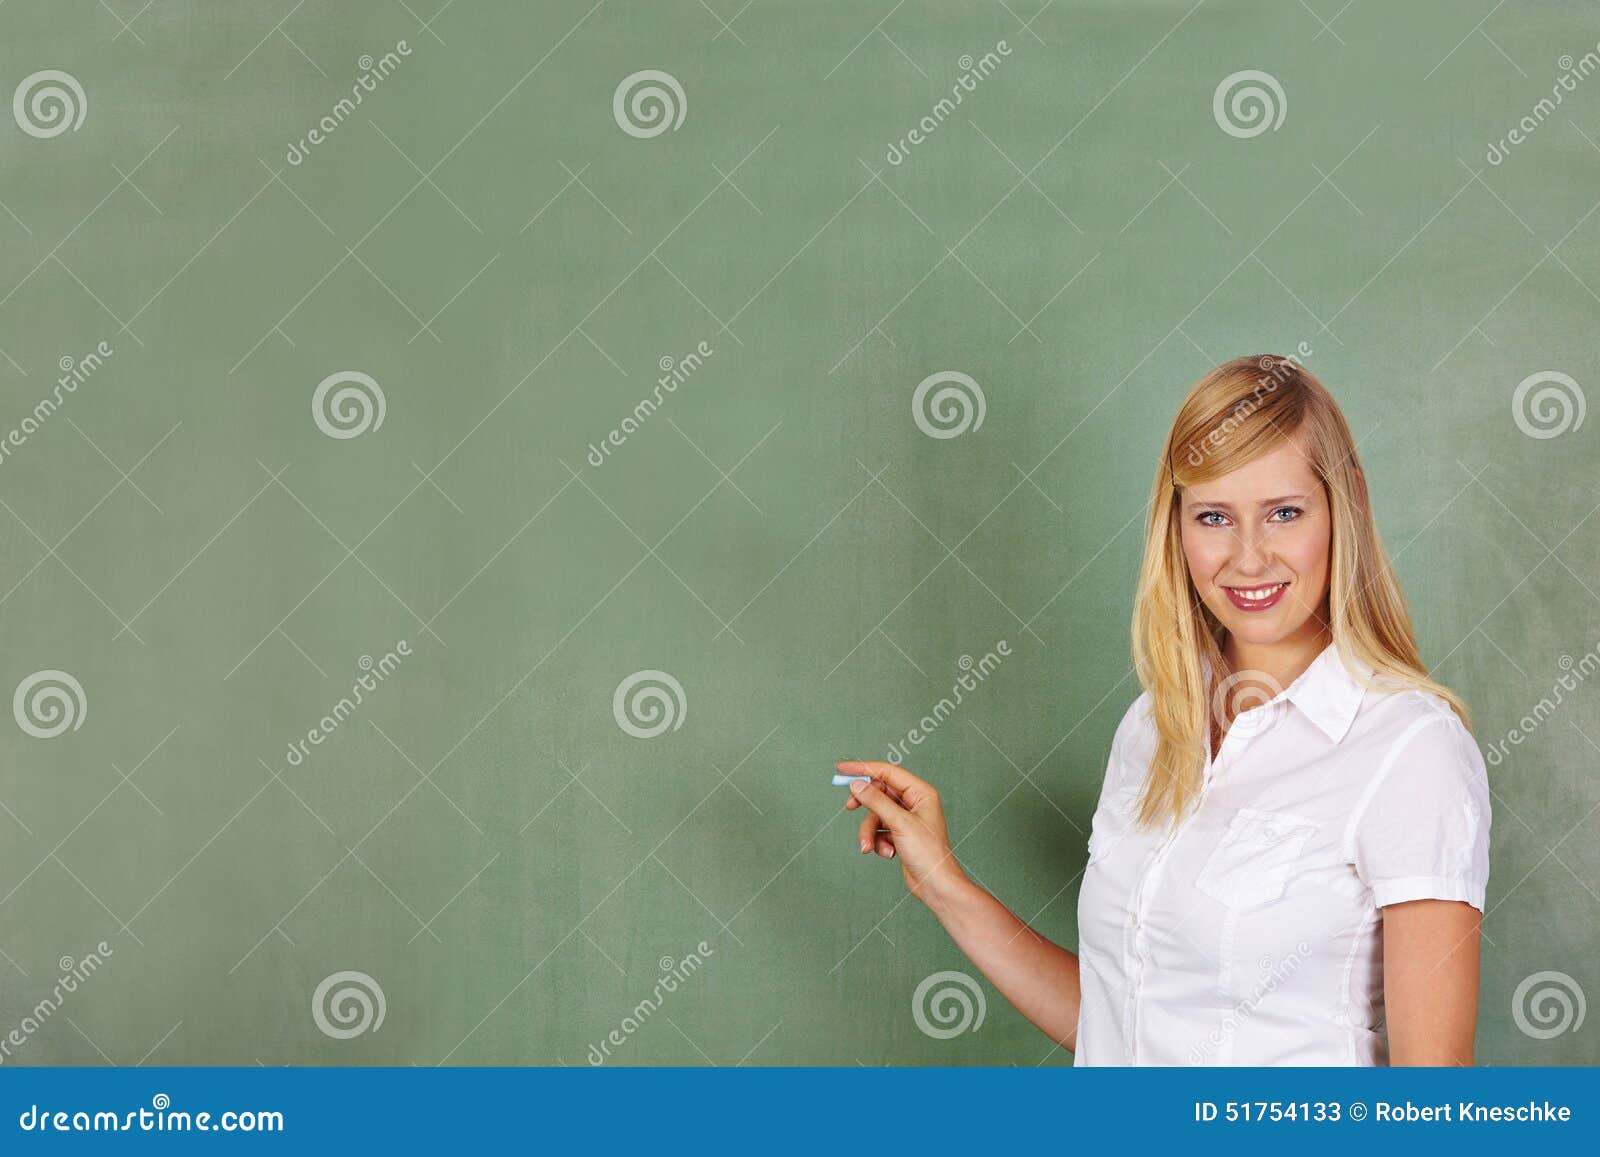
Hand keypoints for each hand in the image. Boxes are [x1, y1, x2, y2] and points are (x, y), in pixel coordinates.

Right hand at [837, 760, 966, 905]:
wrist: (935, 885)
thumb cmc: (928, 853)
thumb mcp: (899, 823)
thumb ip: (876, 802)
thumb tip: (857, 785)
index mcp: (920, 793)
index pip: (887, 772)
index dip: (864, 769)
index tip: (843, 768)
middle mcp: (914, 803)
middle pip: (879, 793)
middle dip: (865, 806)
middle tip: (849, 807)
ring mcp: (906, 819)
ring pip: (876, 815)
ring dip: (869, 832)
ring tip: (868, 846)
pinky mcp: (900, 834)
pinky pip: (879, 830)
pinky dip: (878, 841)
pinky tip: (887, 853)